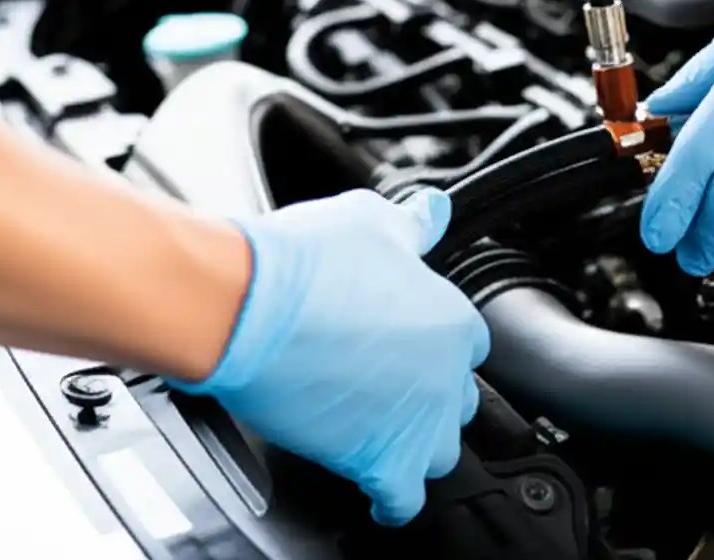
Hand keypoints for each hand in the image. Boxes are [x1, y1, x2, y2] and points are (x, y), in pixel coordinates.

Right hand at [169, 189, 488, 525]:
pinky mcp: (380, 461)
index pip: (468, 343)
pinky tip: (379, 494)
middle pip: (457, 400)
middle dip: (427, 395)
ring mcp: (417, 422)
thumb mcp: (368, 221)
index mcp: (451, 318)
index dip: (435, 345)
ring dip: (415, 446)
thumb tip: (433, 212)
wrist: (245, 305)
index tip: (408, 344)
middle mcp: (446, 374)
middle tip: (386, 385)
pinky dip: (393, 501)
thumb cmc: (299, 263)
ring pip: (440, 453)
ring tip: (381, 434)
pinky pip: (404, 501)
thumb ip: (411, 225)